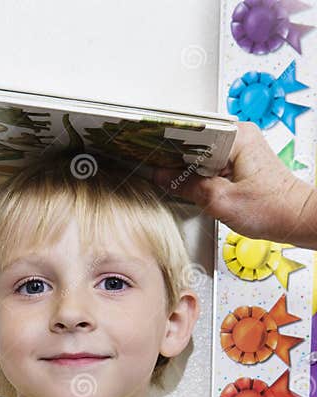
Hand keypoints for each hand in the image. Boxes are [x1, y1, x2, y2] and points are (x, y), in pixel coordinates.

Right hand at [151, 120, 316, 249]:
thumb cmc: (271, 208)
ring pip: (200, 150)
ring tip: (165, 174)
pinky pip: (209, 159)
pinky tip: (184, 180)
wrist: (294, 218)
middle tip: (152, 165)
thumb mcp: (221, 201)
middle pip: (193, 138)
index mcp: (236, 136)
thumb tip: (163, 178)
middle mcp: (238, 135)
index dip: (166, 143)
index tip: (147, 152)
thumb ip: (188, 186)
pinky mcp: (238, 159)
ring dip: (184, 163)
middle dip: (173, 154)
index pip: (192, 131)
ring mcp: (239, 146)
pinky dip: (195, 170)